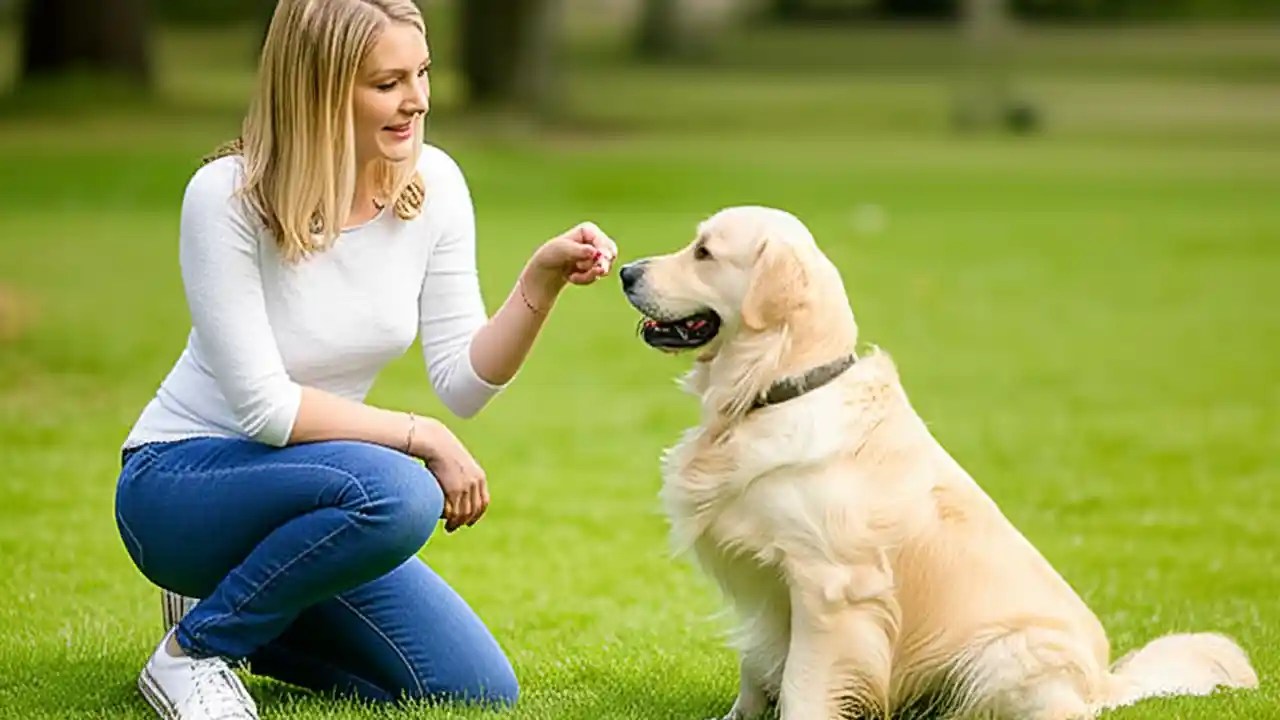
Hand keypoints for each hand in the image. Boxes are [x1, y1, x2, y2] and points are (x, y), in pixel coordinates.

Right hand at [411, 417, 488, 531]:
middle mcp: (475, 483)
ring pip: (464, 513)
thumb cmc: (442, 450)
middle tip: (454, 527)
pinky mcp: (454, 491)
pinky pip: (453, 511)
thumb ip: (459, 475)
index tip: (470, 522)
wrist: (436, 443)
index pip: (483, 502)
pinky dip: (448, 518)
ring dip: (456, 523)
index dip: (477, 514)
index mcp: (479, 477)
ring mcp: (466, 487)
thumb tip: (452, 487)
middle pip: (474, 510)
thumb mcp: (456, 463)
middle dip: (465, 521)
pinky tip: (442, 519)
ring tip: (448, 527)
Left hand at [528, 221, 618, 288]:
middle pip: (610, 254)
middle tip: (593, 272)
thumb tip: (594, 252)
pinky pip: (597, 276)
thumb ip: (579, 250)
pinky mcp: (596, 268)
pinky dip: (585, 279)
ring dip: (589, 274)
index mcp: (588, 231)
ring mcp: (597, 256)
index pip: (603, 241)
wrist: (546, 271)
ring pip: (604, 267)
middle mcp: (596, 242)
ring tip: (573, 275)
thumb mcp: (562, 250)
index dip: (604, 251)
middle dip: (600, 265)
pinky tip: (573, 277)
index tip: (600, 260)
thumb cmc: (552, 254)